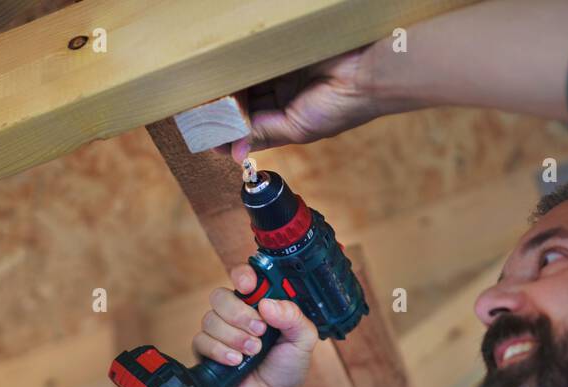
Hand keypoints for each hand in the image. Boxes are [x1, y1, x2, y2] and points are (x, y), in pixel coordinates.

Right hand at [192, 264, 317, 386]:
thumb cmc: (286, 368)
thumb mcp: (302, 340)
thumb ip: (293, 317)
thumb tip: (268, 304)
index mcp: (260, 304)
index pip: (243, 277)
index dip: (242, 276)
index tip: (248, 286)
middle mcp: (237, 314)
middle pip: (220, 297)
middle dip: (239, 314)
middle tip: (259, 331)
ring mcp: (220, 332)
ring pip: (210, 320)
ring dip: (234, 337)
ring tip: (253, 353)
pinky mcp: (207, 351)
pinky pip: (201, 341)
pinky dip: (220, 351)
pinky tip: (235, 361)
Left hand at [217, 47, 382, 162]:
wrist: (365, 73)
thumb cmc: (341, 107)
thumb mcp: (296, 128)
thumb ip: (264, 135)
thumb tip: (234, 153)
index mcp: (289, 119)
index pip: (252, 126)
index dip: (231, 129)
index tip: (208, 133)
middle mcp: (284, 96)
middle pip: (246, 101)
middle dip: (227, 106)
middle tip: (202, 109)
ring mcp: (283, 72)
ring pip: (249, 80)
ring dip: (232, 85)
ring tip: (210, 90)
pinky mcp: (284, 52)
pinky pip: (257, 57)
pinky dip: (243, 64)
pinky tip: (227, 69)